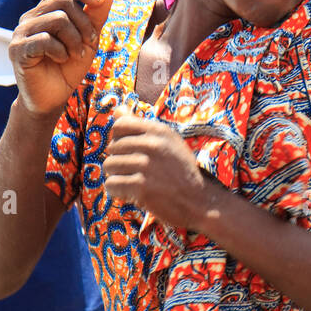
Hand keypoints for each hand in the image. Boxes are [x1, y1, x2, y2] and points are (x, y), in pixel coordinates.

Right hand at [9, 0, 112, 118]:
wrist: (52, 98)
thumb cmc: (68, 68)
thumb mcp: (89, 40)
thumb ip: (96, 17)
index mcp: (46, 11)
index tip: (100, 2)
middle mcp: (31, 17)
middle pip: (63, 1)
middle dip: (84, 23)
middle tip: (89, 44)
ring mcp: (21, 32)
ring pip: (57, 19)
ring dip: (75, 39)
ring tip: (75, 55)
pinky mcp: (17, 49)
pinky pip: (45, 39)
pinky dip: (61, 51)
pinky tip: (61, 60)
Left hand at [102, 112, 215, 231]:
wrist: (200, 201)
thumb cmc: (183, 171)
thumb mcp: (168, 142)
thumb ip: (140, 125)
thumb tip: (117, 109)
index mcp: (160, 131)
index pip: (120, 125)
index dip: (119, 139)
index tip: (130, 151)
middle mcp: (153, 145)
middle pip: (112, 148)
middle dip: (120, 161)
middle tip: (137, 172)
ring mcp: (146, 166)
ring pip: (109, 165)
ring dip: (118, 176)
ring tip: (134, 182)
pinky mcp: (141, 186)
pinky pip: (112, 184)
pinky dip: (118, 191)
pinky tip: (132, 193)